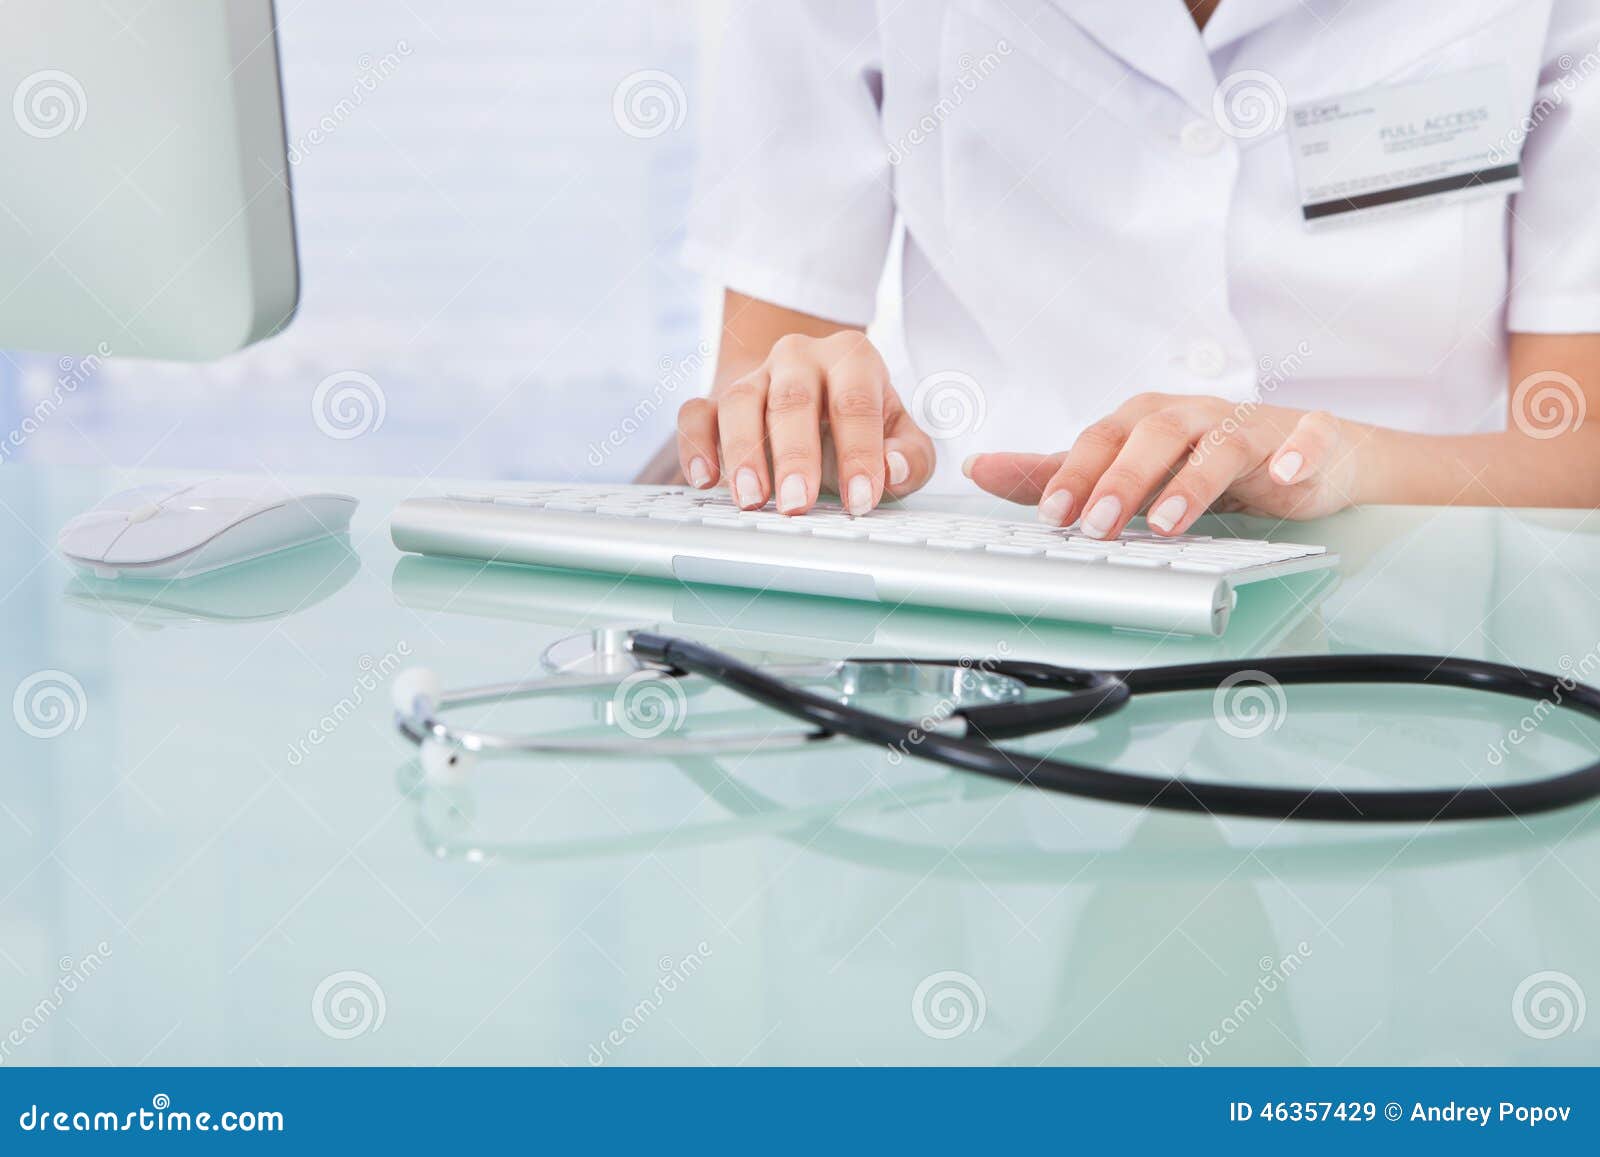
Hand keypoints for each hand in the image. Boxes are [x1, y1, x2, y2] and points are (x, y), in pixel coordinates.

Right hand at [675, 332, 935, 514]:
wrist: (811, 394)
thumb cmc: (860, 424)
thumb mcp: (900, 436)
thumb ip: (910, 456)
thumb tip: (892, 470)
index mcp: (852, 359)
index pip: (855, 403)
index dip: (859, 453)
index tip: (860, 500)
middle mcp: (799, 358)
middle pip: (792, 400)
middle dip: (795, 455)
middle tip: (798, 503)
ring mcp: (754, 376)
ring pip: (740, 402)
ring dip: (743, 452)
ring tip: (751, 499)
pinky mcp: (715, 398)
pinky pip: (695, 412)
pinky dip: (696, 444)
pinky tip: (705, 479)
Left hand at [965, 393, 1360, 536]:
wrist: (1308, 454)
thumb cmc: (1204, 458)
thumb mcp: (1130, 470)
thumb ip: (1060, 473)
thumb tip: (982, 468)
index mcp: (1147, 419)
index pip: (1101, 439)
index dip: (1073, 472)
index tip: (1049, 514)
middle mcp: (1194, 415)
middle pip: (1153, 435)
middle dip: (1121, 480)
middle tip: (1095, 525)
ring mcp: (1251, 426)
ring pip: (1220, 442)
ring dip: (1192, 481)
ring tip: (1166, 524)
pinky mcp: (1306, 439)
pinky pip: (1307, 438)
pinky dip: (1297, 453)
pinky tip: (1283, 475)